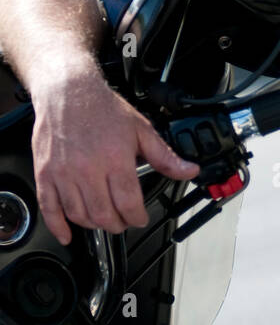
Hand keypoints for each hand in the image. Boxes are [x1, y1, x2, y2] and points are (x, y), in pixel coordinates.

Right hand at [31, 65, 199, 245]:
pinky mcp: (45, 173)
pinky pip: (49, 207)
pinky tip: (67, 234)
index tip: (140, 217)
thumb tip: (188, 170)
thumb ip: (164, 156)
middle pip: (104, 214)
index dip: (137, 217)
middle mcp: (88, 169)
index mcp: (114, 159)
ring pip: (79, 215)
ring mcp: (63, 173)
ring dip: (94, 224)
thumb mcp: (141, 129)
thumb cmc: (102, 108)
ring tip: (103, 219)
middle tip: (123, 220)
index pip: (128, 203)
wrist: (67, 91)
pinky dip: (58, 226)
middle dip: (118, 224)